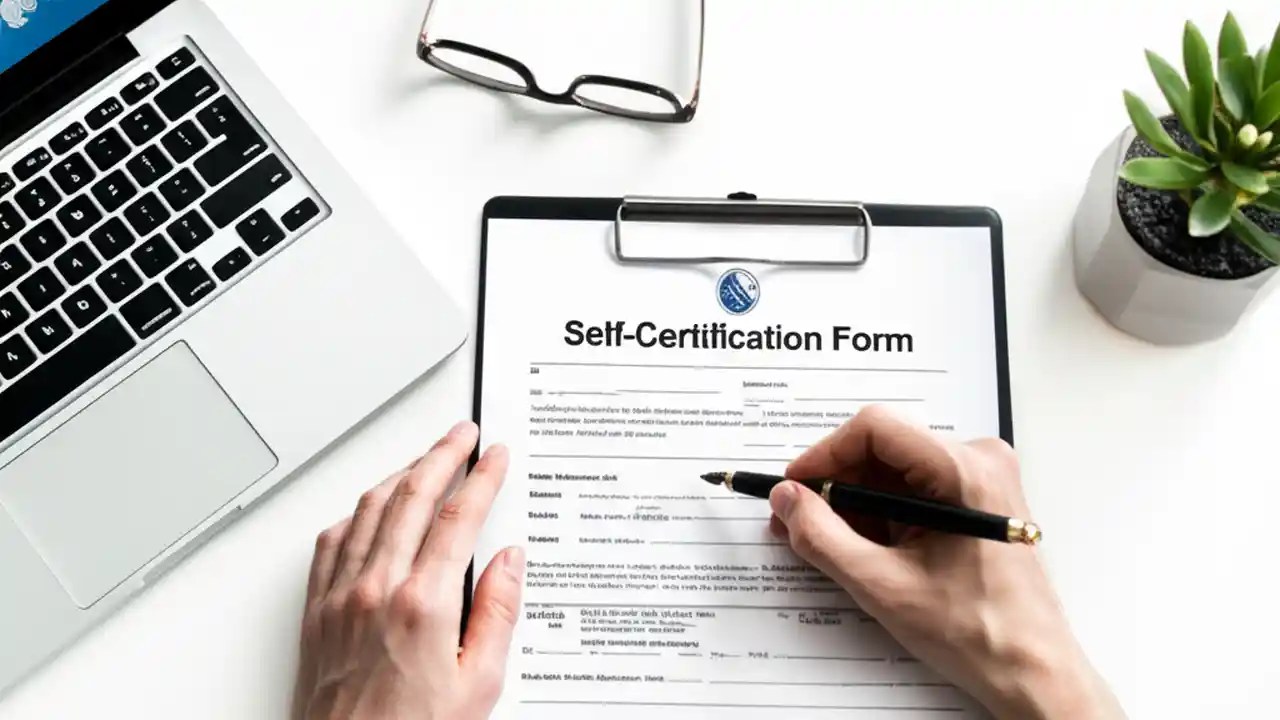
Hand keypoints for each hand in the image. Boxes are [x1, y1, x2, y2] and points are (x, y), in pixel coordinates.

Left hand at [291, 421, 522, 719]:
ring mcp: (340, 597)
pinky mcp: (316, 612)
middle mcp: (375, 590)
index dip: (481, 477)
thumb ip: (497, 613)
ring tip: (423, 459)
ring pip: (369, 509)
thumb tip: (509, 561)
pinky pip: (333, 541)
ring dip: (400, 473)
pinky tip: (369, 509)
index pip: (458, 517)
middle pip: (411, 496)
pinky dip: (357, 513)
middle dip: (441, 455)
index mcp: (423, 604)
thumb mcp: (480, 683)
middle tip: (462, 435)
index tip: (494, 456)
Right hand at [769, 407, 1123, 719]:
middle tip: (799, 519)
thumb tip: (786, 499)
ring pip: (896, 469)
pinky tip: (863, 547)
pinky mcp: (977, 500)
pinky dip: (882, 513)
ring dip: (855, 502)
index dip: (825, 454)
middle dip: (835, 483)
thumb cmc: (978, 632)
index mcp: (965, 471)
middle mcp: (980, 462)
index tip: (795, 486)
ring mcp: (982, 479)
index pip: (876, 428)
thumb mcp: (882, 585)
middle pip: (884, 447)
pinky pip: (916, 488)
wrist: (1032, 669)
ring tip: (827, 542)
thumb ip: (823, 537)